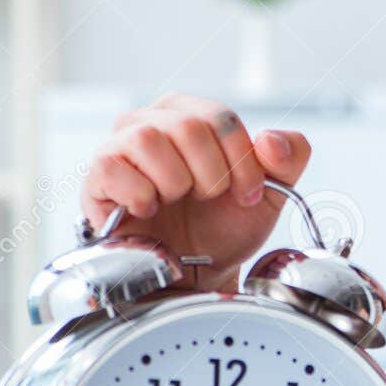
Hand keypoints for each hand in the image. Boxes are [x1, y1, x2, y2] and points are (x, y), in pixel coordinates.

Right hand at [81, 93, 311, 289]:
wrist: (198, 271)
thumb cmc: (225, 224)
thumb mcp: (272, 192)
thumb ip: (288, 158)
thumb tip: (270, 140)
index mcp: (191, 114)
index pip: (221, 118)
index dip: (242, 164)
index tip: (246, 194)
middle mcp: (150, 120)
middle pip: (189, 127)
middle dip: (211, 177)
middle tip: (206, 200)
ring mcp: (118, 146)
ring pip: (149, 139)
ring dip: (176, 184)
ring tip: (175, 202)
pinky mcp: (97, 178)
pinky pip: (112, 168)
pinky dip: (140, 196)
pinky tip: (149, 210)